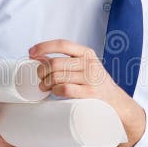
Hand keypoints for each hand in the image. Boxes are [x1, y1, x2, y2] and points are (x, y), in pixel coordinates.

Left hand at [28, 39, 145, 146]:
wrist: (116, 102)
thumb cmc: (96, 84)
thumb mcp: (84, 66)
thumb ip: (65, 61)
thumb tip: (40, 57)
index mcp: (86, 53)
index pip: (62, 44)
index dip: (44, 47)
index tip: (31, 52)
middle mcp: (89, 63)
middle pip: (55, 63)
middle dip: (41, 71)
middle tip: (40, 78)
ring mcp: (90, 78)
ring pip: (57, 76)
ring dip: (45, 83)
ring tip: (44, 87)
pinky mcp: (89, 93)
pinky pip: (64, 89)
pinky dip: (54, 91)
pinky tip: (55, 92)